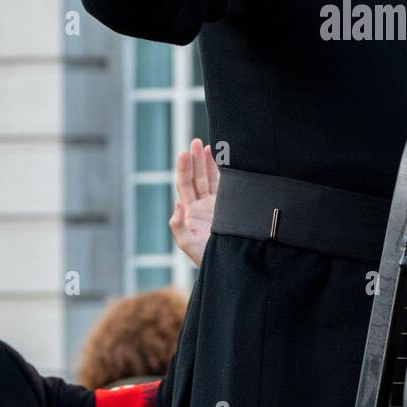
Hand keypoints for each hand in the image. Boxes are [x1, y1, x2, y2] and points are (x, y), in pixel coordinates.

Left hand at [170, 137, 217, 266]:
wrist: (229, 265)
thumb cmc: (206, 257)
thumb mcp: (187, 244)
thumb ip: (178, 225)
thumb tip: (177, 203)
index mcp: (190, 211)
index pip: (185, 184)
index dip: (184, 168)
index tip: (185, 153)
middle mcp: (201, 206)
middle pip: (196, 177)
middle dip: (195, 159)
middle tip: (195, 141)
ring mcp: (215, 206)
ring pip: (210, 179)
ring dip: (207, 163)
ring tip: (206, 146)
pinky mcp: (229, 208)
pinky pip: (225, 186)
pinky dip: (223, 173)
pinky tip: (224, 161)